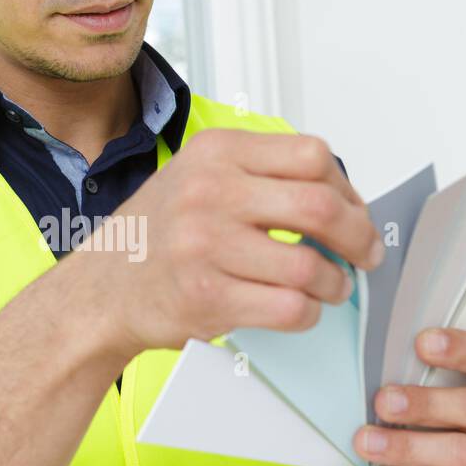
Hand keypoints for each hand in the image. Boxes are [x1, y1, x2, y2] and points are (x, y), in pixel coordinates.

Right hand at [75, 128, 384, 357]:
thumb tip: (341, 195)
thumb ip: (260, 175)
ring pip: (310, 265)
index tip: (355, 212)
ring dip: (336, 283)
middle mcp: (209, 192)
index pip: (312, 156)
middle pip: (320, 206)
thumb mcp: (198, 177)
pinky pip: (289, 307)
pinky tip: (301, 309)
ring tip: (331, 287)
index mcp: (216, 152)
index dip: (348, 189)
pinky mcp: (206, 297)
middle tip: (365, 254)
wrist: (99, 290)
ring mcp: (205, 245)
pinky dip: (309, 313)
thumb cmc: (156, 238)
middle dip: (359, 236)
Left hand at [353, 327, 465, 465]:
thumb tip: (377, 380)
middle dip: (425, 403)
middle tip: (384, 401)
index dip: (463, 348)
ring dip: (409, 448)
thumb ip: (434, 390)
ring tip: (368, 444)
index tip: (423, 343)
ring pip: (462, 454)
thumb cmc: (464, 440)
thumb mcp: (459, 409)